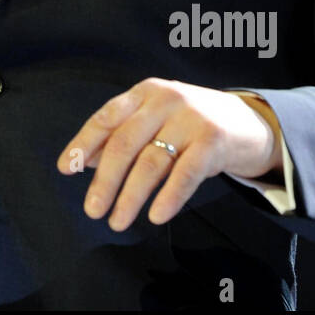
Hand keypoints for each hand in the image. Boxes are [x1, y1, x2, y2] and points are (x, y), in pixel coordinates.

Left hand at [57, 78, 281, 229]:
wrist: (247, 122)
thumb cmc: (190, 125)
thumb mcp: (155, 121)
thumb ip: (122, 136)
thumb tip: (87, 161)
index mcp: (144, 93)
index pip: (106, 118)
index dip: (84, 144)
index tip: (66, 169)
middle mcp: (165, 100)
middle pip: (125, 144)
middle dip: (104, 180)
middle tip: (92, 210)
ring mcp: (190, 119)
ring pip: (151, 162)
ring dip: (131, 197)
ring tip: (118, 221)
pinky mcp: (213, 140)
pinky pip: (185, 173)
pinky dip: (169, 197)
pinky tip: (156, 216)